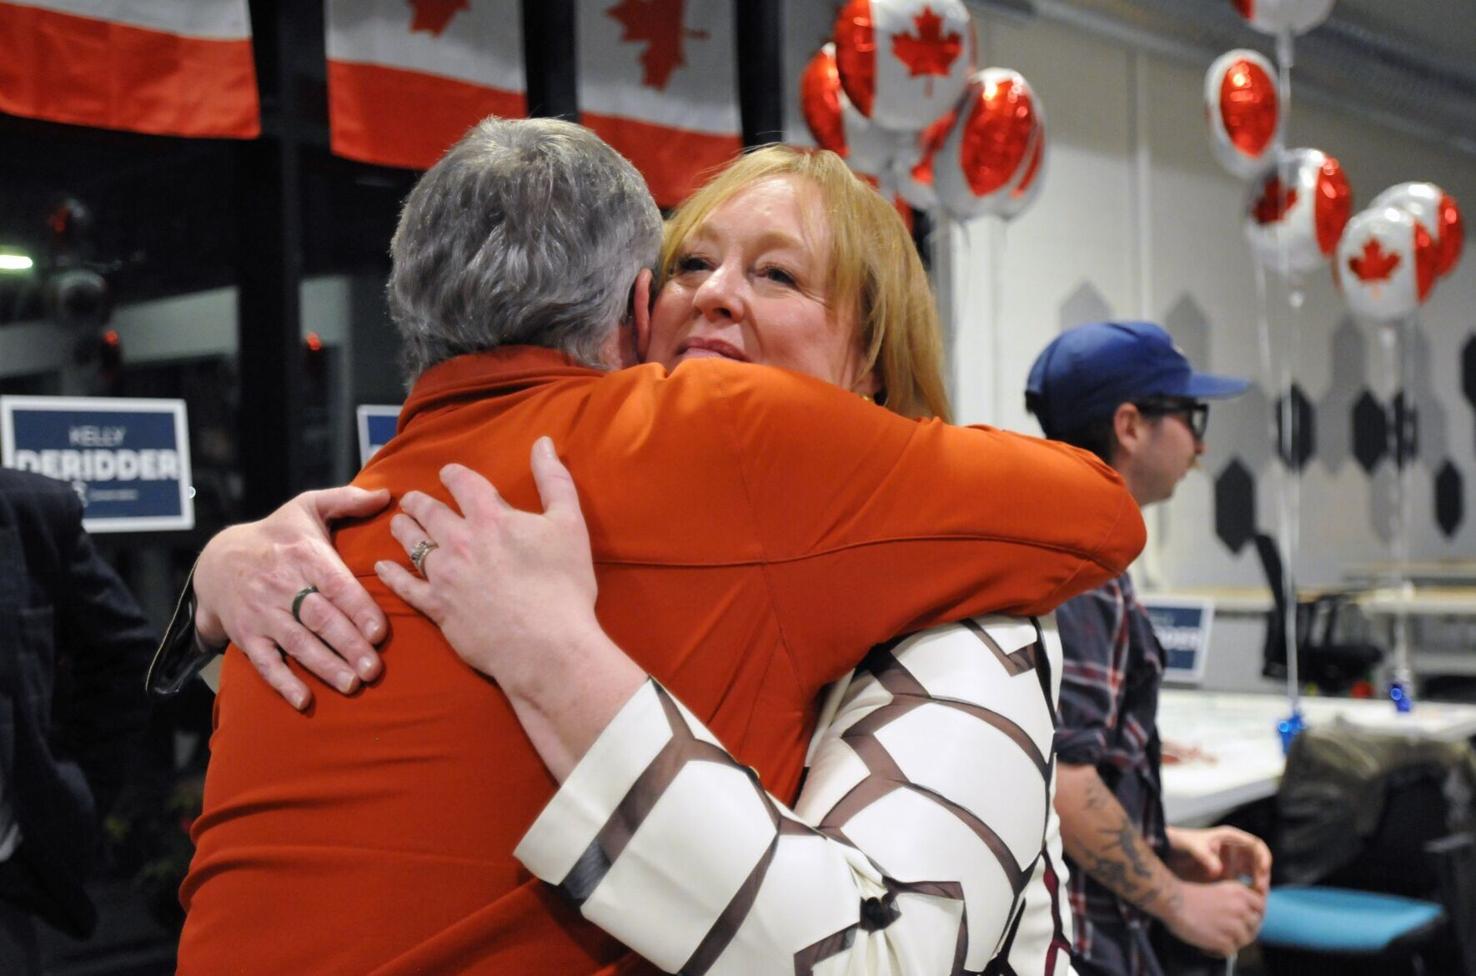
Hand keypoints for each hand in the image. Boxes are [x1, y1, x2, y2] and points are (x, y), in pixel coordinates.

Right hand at [194, 485, 389, 708]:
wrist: (217, 560)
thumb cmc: (276, 535)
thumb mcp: (306, 507)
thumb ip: (346, 500)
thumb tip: (387, 494)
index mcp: (304, 555)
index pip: (336, 585)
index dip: (358, 609)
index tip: (380, 632)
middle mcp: (282, 585)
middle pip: (319, 619)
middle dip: (348, 645)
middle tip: (374, 669)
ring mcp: (263, 613)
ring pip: (297, 643)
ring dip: (324, 666)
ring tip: (351, 684)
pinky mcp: (247, 635)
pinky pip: (264, 662)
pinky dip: (282, 682)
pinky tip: (304, 700)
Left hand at [377, 437, 644, 779]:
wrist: (546, 646)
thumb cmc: (563, 585)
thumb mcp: (568, 523)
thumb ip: (553, 479)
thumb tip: (543, 442)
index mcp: (491, 516)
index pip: (462, 482)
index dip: (452, 474)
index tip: (447, 474)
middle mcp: (460, 540)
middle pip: (428, 510)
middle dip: (418, 501)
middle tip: (412, 499)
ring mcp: (444, 576)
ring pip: (412, 543)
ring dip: (402, 530)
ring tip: (398, 524)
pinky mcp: (438, 608)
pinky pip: (405, 587)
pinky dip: (391, 575)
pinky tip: (382, 568)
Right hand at [1161, 877, 1265, 957]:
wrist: (1173, 901)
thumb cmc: (1190, 895)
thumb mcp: (1220, 890)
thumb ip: (1237, 900)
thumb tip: (1249, 917)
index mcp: (1239, 892)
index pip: (1261, 907)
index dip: (1254, 915)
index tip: (1245, 921)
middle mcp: (1240, 907)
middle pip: (1255, 925)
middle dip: (1244, 930)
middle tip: (1229, 933)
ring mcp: (1233, 925)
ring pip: (1244, 940)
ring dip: (1232, 941)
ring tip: (1216, 938)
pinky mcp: (1224, 940)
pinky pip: (1231, 951)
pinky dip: (1220, 950)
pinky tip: (1208, 945)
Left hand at [1165, 826, 1271, 894]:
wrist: (1168, 853)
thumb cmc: (1180, 844)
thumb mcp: (1192, 846)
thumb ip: (1205, 856)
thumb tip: (1218, 871)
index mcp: (1231, 838)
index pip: (1256, 845)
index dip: (1264, 857)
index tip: (1264, 870)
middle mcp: (1235, 851)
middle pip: (1259, 863)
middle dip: (1263, 875)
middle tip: (1261, 890)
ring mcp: (1232, 864)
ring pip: (1253, 875)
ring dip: (1257, 886)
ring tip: (1255, 900)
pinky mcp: (1227, 877)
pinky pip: (1242, 885)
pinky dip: (1246, 893)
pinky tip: (1244, 903)